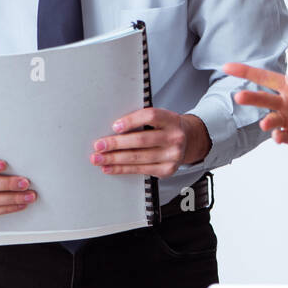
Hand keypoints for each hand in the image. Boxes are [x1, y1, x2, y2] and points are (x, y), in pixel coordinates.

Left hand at [91, 108, 209, 177]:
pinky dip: (122, 169)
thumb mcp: (160, 118)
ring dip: (115, 159)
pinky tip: (111, 167)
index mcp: (171, 120)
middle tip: (99, 145)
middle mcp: (174, 138)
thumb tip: (112, 129)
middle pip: (141, 140)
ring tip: (99, 158)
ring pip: (138, 157)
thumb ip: (141, 120)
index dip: (131, 121)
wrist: (189, 141)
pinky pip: (140, 170)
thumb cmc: (167, 128)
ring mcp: (172, 155)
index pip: (150, 117)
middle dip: (116, 143)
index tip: (115, 126)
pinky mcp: (167, 170)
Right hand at [223, 60, 287, 171]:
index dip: (247, 71)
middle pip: (264, 99)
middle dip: (251, 97)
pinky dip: (278, 137)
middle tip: (238, 96)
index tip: (227, 67)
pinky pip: (282, 136)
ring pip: (271, 120)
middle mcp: (287, 103)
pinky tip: (279, 137)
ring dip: (266, 121)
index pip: (267, 77)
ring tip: (265, 124)